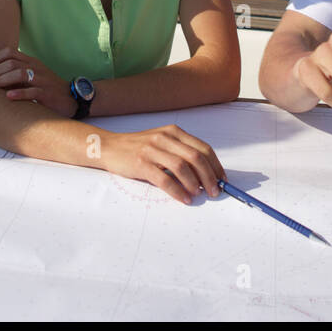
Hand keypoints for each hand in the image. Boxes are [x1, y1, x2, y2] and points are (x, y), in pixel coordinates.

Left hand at [0, 47, 70, 114]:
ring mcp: (42, 80)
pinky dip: (19, 93)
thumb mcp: (32, 75)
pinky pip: (32, 91)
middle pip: (11, 63)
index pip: (9, 52)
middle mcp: (35, 68)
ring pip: (20, 74)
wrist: (70, 97)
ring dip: (3, 80)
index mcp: (31, 61)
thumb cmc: (46, 87)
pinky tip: (8, 97)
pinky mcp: (47, 93)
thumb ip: (16, 72)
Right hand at [100, 125, 224, 204]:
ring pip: (183, 167)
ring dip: (195, 184)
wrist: (109, 147)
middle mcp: (165, 138)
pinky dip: (178, 191)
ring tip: (199, 194)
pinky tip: (184, 198)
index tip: (222, 179)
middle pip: (196, 157)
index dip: (216, 165)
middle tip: (214, 191)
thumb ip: (180, 153)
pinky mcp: (142, 163)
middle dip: (210, 176)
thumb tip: (204, 175)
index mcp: (173, 132)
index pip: (203, 148)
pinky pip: (165, 179)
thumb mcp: (161, 143)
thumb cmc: (137, 148)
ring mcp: (153, 150)